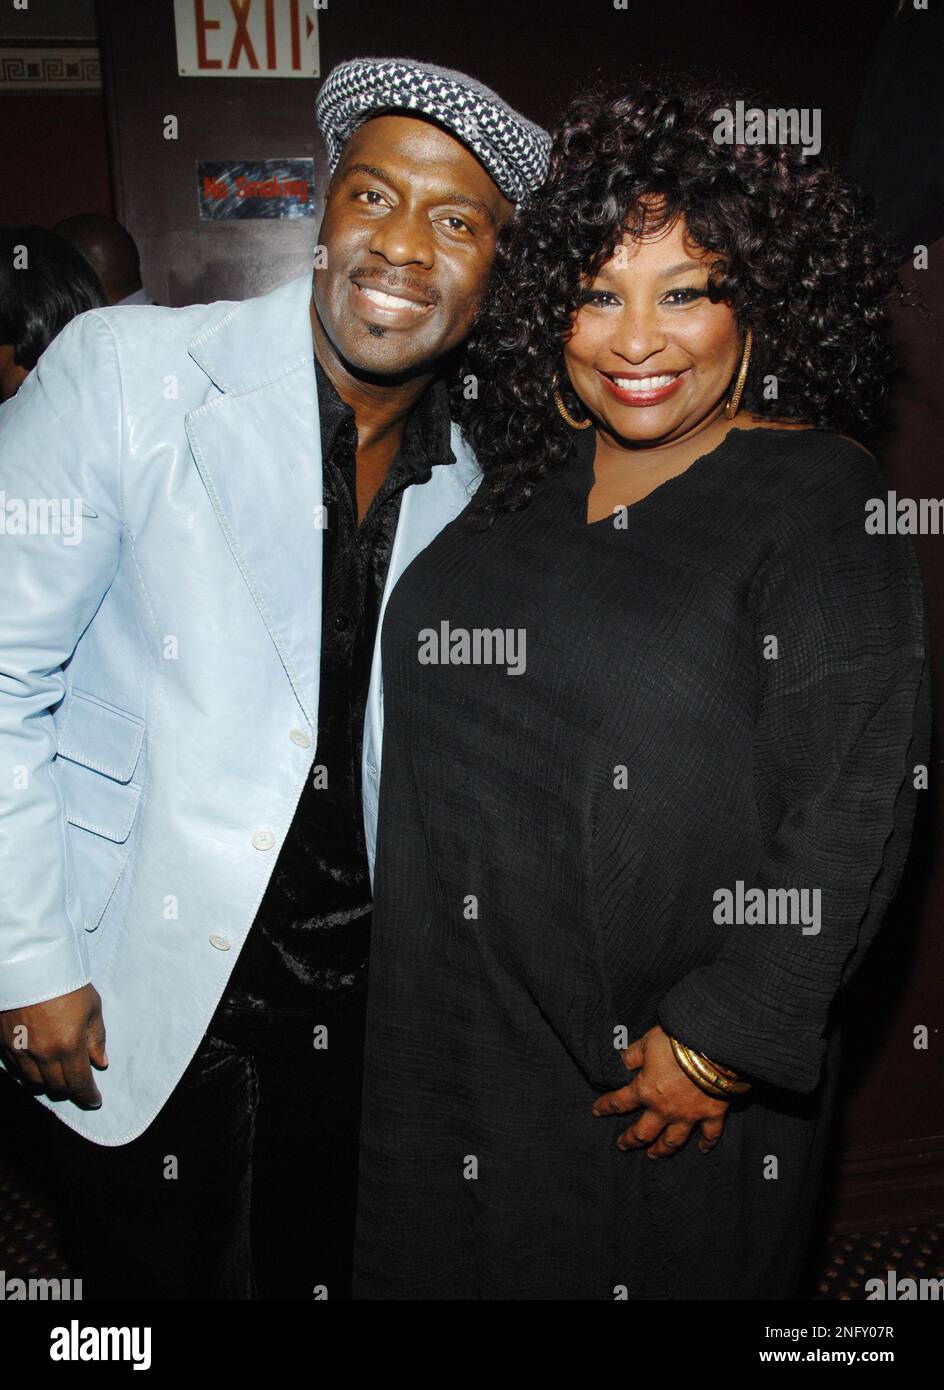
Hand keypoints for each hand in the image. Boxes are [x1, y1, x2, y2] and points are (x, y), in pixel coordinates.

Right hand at [0, 984, 107, 1107]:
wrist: (30, 965)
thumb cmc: (66, 982)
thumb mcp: (91, 1007)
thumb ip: (96, 1038)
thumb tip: (101, 1062)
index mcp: (69, 1045)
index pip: (79, 1083)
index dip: (88, 1095)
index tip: (94, 1100)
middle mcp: (43, 1053)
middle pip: (57, 1086)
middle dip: (71, 1090)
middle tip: (79, 1087)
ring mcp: (21, 1050)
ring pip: (35, 1082)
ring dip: (49, 1085)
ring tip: (59, 1080)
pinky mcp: (5, 1043)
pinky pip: (17, 1070)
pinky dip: (29, 1074)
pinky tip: (37, 1069)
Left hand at [591, 1024, 728, 1159]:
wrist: (713, 1048)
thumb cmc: (677, 1041)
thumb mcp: (647, 1042)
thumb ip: (632, 1055)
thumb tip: (621, 1062)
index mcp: (645, 1090)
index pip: (619, 1102)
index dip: (606, 1106)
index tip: (597, 1111)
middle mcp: (664, 1109)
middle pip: (643, 1132)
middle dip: (630, 1140)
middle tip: (622, 1146)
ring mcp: (688, 1115)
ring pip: (672, 1140)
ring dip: (661, 1150)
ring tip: (652, 1155)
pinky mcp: (712, 1114)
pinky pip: (709, 1134)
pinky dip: (706, 1143)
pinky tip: (702, 1150)